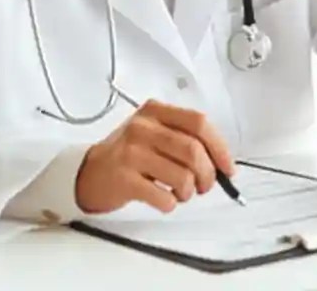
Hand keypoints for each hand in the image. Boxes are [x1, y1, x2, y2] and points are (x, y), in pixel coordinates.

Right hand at [75, 100, 235, 214]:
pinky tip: (164, 200)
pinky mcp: (123, 178)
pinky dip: (170, 204)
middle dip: (207, 174)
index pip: (199, 123)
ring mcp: (131, 152)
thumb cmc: (129, 154)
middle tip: (204, 186)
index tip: (227, 168)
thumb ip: (185, 139)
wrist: (88, 172)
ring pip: (182, 175)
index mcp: (156, 111)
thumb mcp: (154, 133)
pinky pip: (162, 197)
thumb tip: (221, 163)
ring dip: (189, 191)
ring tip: (181, 193)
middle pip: (193, 150)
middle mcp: (143, 127)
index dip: (219, 147)